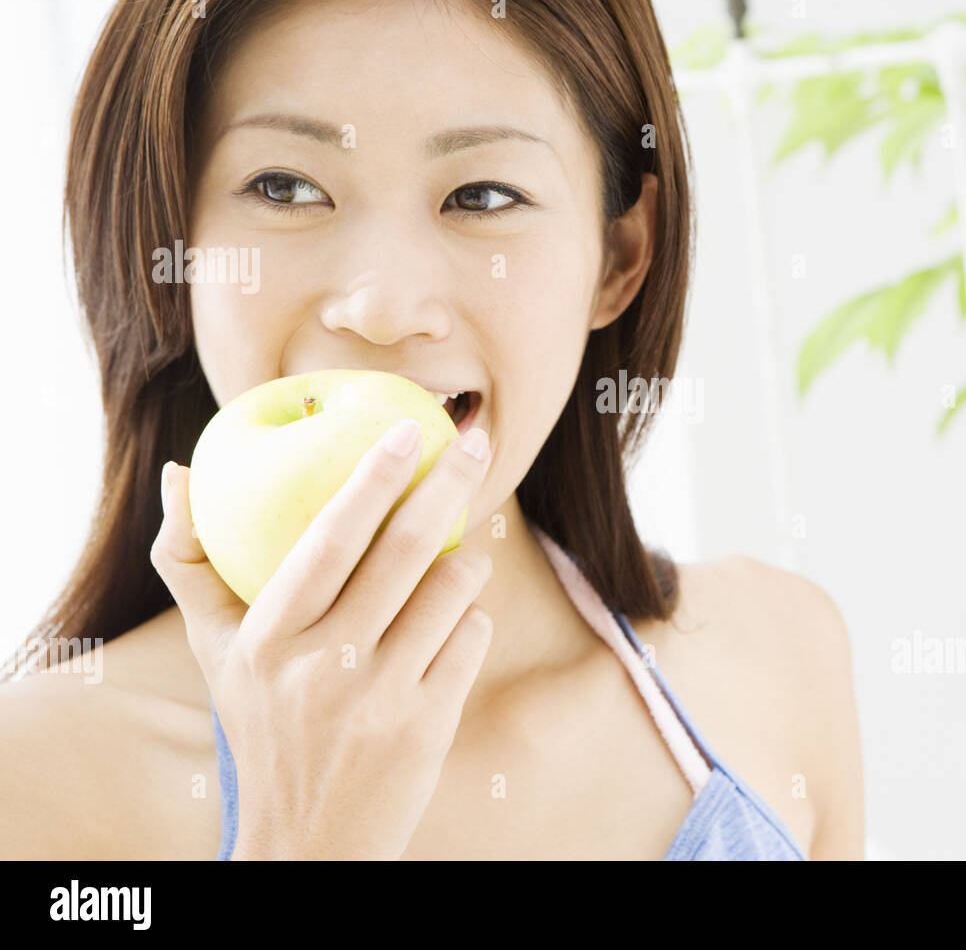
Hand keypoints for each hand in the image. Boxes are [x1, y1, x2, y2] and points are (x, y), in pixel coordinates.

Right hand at [151, 421, 495, 858]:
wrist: (308, 844)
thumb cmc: (263, 727)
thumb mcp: (216, 653)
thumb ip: (193, 564)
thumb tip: (181, 470)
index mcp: (268, 639)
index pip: (327, 539)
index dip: (370, 477)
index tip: (404, 428)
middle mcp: (324, 665)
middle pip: (405, 549)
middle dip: (449, 480)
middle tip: (476, 439)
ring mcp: (381, 697)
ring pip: (451, 589)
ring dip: (465, 558)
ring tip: (457, 556)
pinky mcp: (428, 725)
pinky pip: (471, 637)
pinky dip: (470, 618)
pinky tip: (449, 627)